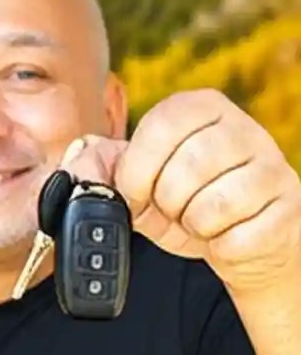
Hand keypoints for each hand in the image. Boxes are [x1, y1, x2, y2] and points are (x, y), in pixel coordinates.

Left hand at [61, 89, 300, 294]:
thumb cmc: (182, 202)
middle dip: (166, 201)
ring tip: (197, 218)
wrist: (236, 241)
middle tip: (170, 208)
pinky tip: (224, 233)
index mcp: (202, 109)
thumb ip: (97, 168)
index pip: (165, 122)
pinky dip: (219, 245)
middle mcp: (244, 130)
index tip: (135, 190)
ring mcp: (272, 168)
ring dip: (193, 224)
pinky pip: (238, 235)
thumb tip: (75, 165)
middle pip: (189, 165)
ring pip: (214, 203)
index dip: (139, 166)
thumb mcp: (133, 182)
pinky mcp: (287, 208)